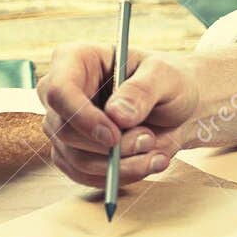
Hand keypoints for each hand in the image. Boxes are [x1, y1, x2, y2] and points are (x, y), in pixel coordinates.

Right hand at [37, 44, 200, 188]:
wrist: (177, 109)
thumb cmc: (168, 82)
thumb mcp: (165, 76)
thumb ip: (142, 90)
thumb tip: (117, 114)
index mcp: (75, 60)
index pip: (59, 91)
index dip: (82, 118)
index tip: (113, 137)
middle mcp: (61, 93)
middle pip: (64, 130)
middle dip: (109, 147)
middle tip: (149, 140)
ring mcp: (64, 125)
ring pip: (76, 159)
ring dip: (119, 165)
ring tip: (155, 153)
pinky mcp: (73, 154)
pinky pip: (85, 175)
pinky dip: (118, 176)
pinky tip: (148, 163)